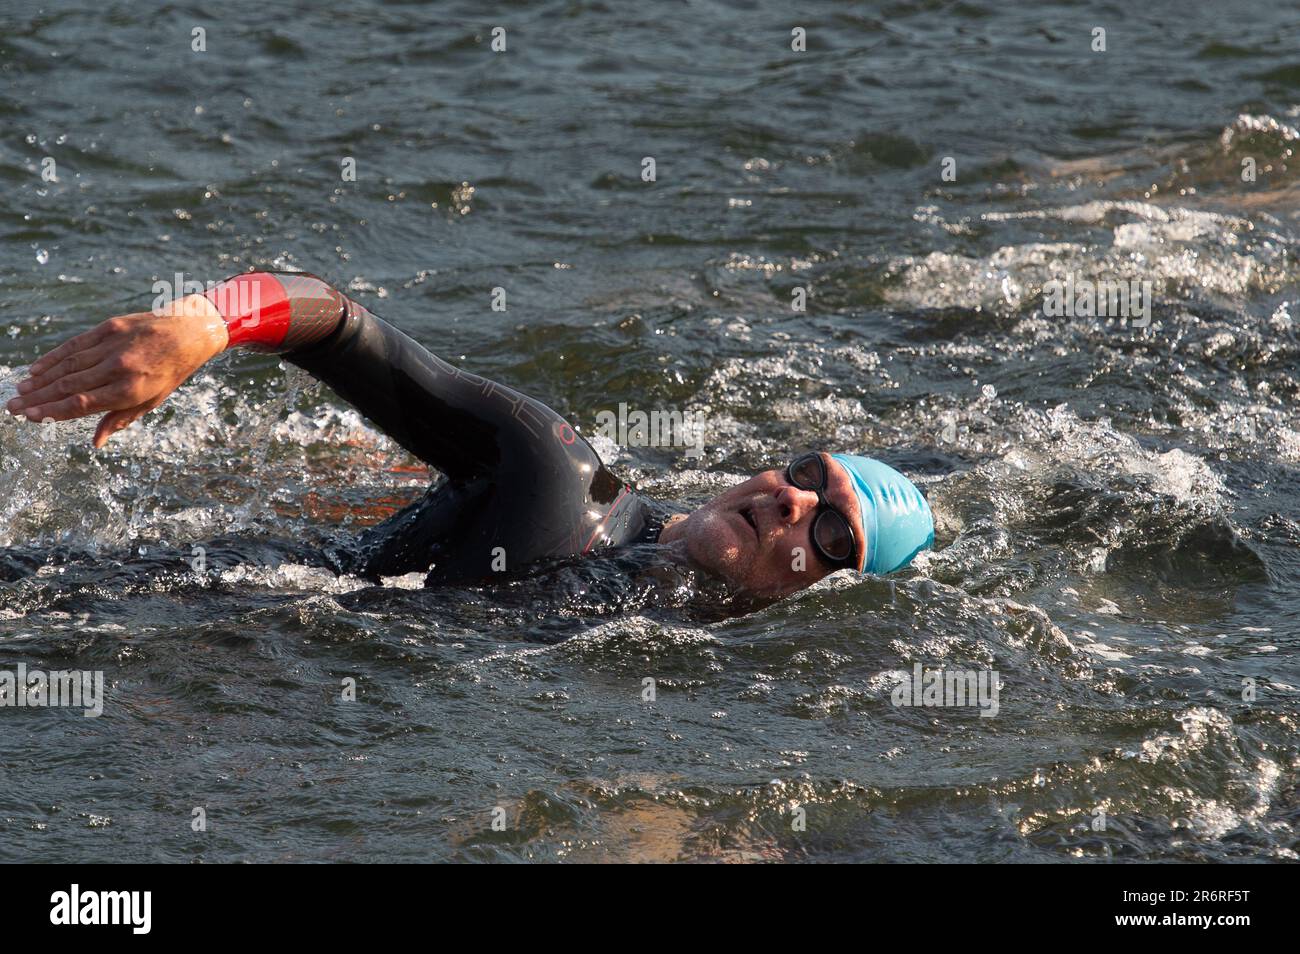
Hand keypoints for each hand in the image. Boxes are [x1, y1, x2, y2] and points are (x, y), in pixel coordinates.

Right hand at [7, 294, 228, 447]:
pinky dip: (53, 357)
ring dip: (40, 379)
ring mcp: (113, 346)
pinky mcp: (109, 327)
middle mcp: (119, 368)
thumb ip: (120, 419)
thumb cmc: (171, 372)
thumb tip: (96, 443)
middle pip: (69, 386)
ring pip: (68, 365)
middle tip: (13, 409)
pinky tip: (36, 369)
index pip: (82, 404)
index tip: (32, 418)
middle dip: (38, 399)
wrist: (190, 331)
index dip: (54, 412)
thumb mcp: (153, 401)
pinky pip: (75, 345)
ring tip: (21, 391)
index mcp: (130, 390)